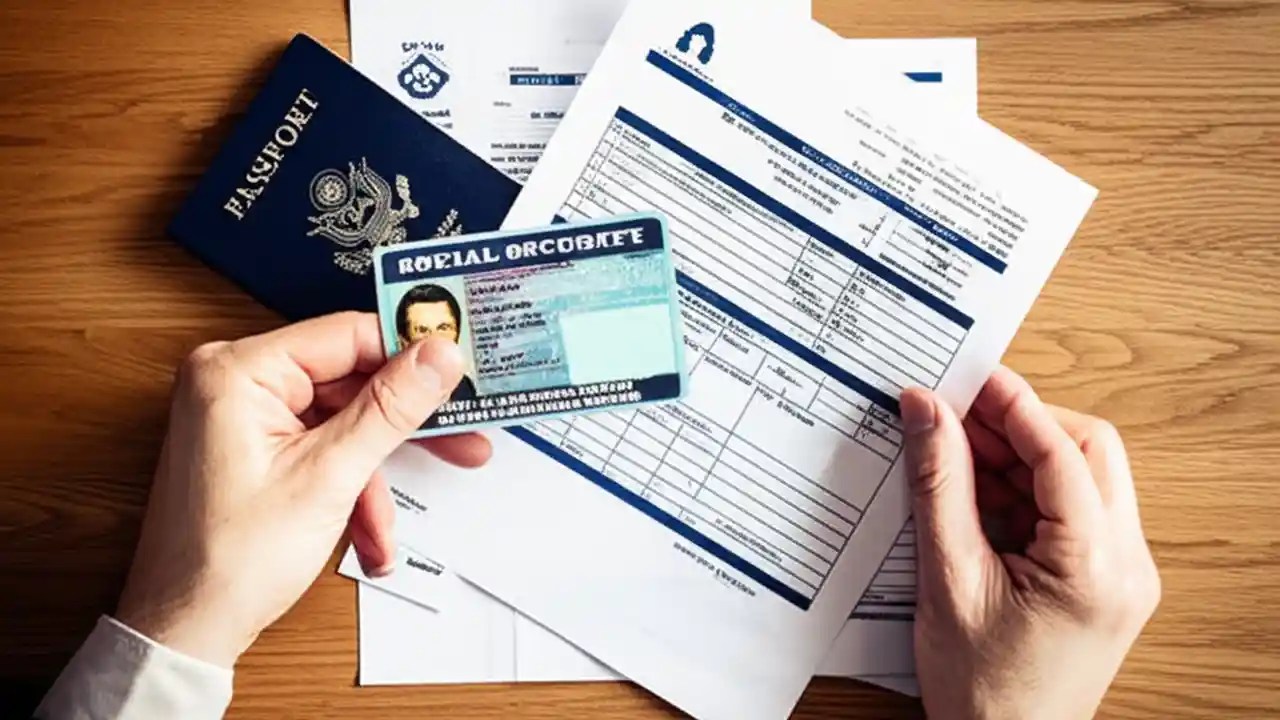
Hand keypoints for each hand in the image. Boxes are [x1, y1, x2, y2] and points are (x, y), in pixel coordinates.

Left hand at [116, 312, 490, 666]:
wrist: (186, 630)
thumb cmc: (226, 561)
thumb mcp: (329, 476)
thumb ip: (390, 408)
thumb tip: (437, 354)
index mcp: (238, 371)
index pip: (347, 335)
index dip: (409, 353)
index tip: (459, 364)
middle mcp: (235, 382)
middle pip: (349, 381)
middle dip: (401, 427)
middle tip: (460, 433)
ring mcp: (243, 416)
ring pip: (342, 423)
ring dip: (375, 474)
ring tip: (397, 519)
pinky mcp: (254, 446)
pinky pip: (321, 448)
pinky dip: (349, 488)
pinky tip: (367, 534)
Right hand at [903, 367, 1159, 719]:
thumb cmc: (983, 692)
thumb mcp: (948, 580)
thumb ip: (939, 486)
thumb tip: (926, 411)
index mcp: (1097, 569)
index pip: (1062, 454)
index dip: (1013, 405)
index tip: (967, 377)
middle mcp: (1127, 565)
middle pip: (1088, 451)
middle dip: (1020, 426)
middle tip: (954, 418)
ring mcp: (1122, 572)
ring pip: (1081, 473)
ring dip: (1018, 457)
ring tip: (953, 463)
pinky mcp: (1104, 578)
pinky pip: (1071, 507)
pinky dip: (1023, 490)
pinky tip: (974, 499)